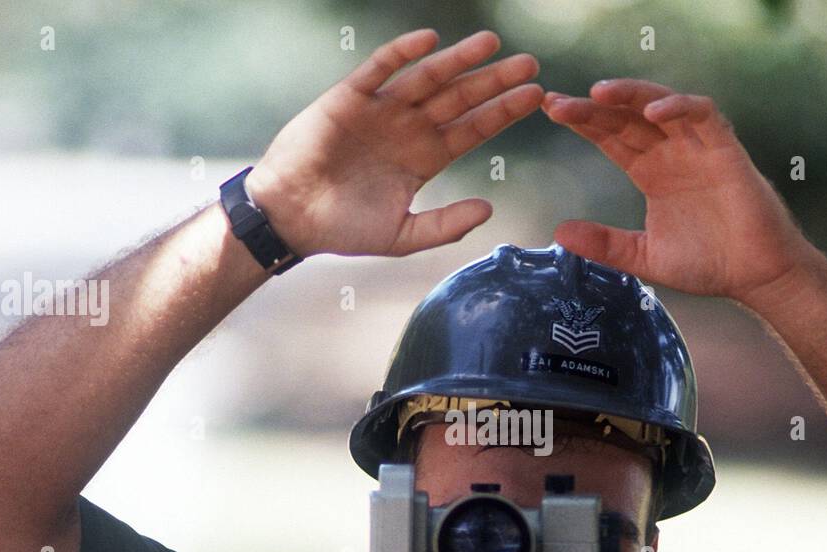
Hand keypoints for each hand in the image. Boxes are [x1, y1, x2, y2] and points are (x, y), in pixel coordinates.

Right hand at [245, 29, 541, 258]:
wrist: (290, 218)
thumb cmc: (344, 228)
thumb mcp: (402, 235)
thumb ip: (445, 224)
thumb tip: (488, 209)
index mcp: (425, 158)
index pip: (473, 129)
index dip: (503, 112)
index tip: (536, 96)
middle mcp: (408, 128)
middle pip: (460, 98)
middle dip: (493, 81)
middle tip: (529, 64)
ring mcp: (381, 110)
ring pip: (428, 78)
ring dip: (458, 60)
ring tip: (490, 43)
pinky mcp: (349, 98)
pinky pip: (379, 69)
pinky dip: (402, 54)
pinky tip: (429, 41)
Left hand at [541, 79, 818, 301]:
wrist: (755, 276)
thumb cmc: (707, 264)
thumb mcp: (644, 257)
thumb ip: (605, 245)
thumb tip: (558, 233)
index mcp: (652, 172)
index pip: (611, 137)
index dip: (583, 122)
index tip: (551, 111)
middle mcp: (672, 153)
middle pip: (627, 118)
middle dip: (593, 108)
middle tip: (556, 103)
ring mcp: (699, 148)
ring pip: (662, 105)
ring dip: (631, 95)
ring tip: (598, 93)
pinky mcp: (726, 150)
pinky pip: (703, 115)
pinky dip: (679, 107)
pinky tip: (653, 111)